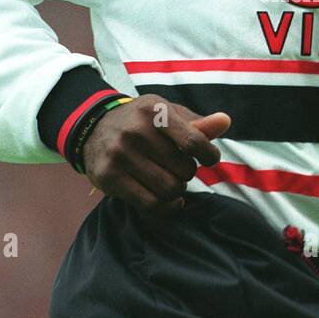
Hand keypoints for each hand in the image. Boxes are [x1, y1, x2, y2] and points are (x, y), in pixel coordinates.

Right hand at [83, 94, 230, 226]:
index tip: (208, 159)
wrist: (93, 126)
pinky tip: (168, 200)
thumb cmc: (141, 121)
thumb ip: (197, 123)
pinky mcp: (109, 177)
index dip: (209, 156)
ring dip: (177, 190)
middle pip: (184, 170)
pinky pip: (151, 204)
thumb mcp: (167, 113)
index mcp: (154, 111)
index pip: (194, 141)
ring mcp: (120, 155)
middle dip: (187, 173)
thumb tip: (225, 121)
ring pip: (170, 189)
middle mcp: (135, 131)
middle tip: (178, 168)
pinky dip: (166, 207)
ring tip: (170, 180)